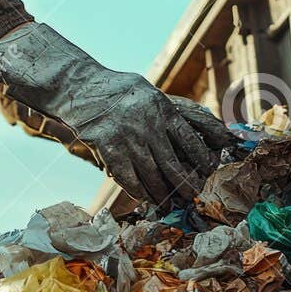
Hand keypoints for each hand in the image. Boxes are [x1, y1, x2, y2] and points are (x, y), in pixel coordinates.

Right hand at [0, 23, 230, 205]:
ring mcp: (126, 137)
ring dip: (161, 193)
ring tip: (170, 204)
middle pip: (172, 163)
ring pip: (150, 175)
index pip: (189, 139)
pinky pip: (126, 177)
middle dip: (185, 184)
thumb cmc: (119, 90)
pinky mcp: (107, 148)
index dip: (201, 158)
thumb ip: (172, 111)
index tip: (210, 171)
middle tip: (194, 197)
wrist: (80, 87)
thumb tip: (205, 127)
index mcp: (161, 108)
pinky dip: (138, 191)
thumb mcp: (149, 92)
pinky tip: (146, 199)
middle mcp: (147, 124)